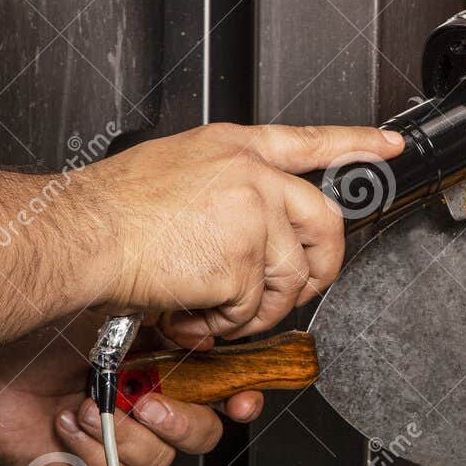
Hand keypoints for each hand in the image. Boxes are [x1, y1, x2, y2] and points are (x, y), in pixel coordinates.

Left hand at [0, 319, 262, 465]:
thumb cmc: (38, 329)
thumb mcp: (115, 307)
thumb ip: (166, 313)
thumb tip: (207, 320)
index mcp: (166, 363)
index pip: (223, 387)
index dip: (241, 397)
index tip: (240, 398)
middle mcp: (148, 402)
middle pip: (202, 433)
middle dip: (182, 423)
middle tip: (150, 404)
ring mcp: (120, 438)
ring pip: (158, 459)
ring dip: (124, 433)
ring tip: (88, 403)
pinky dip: (88, 447)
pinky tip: (64, 420)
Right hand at [89, 123, 402, 343]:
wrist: (78, 233)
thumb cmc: (107, 209)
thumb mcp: (174, 169)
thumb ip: (223, 186)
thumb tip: (249, 222)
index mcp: (234, 148)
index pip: (310, 140)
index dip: (355, 143)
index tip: (387, 145)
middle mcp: (252, 175)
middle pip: (323, 221)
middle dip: (319, 268)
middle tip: (298, 292)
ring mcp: (252, 214)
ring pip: (289, 277)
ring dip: (255, 309)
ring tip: (213, 311)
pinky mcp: (242, 259)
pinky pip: (252, 308)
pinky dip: (223, 324)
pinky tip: (192, 315)